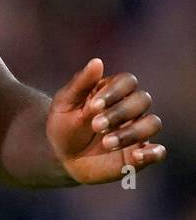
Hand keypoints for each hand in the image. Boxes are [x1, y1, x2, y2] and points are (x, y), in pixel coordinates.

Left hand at [47, 57, 165, 183]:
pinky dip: (153, 153)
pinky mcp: (138, 154)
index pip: (127, 81)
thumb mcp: (65, 104)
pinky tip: (135, 156)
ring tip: (106, 143)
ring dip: (132, 133)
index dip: (114, 92)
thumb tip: (97, 61)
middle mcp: (129, 109)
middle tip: (96, 125)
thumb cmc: (63, 125)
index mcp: (113, 91)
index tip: (93, 106)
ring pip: (152, 123)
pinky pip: (158, 152)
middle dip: (120, 113)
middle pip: (142, 100)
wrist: (61, 157)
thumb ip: (80, 83)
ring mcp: (137, 131)